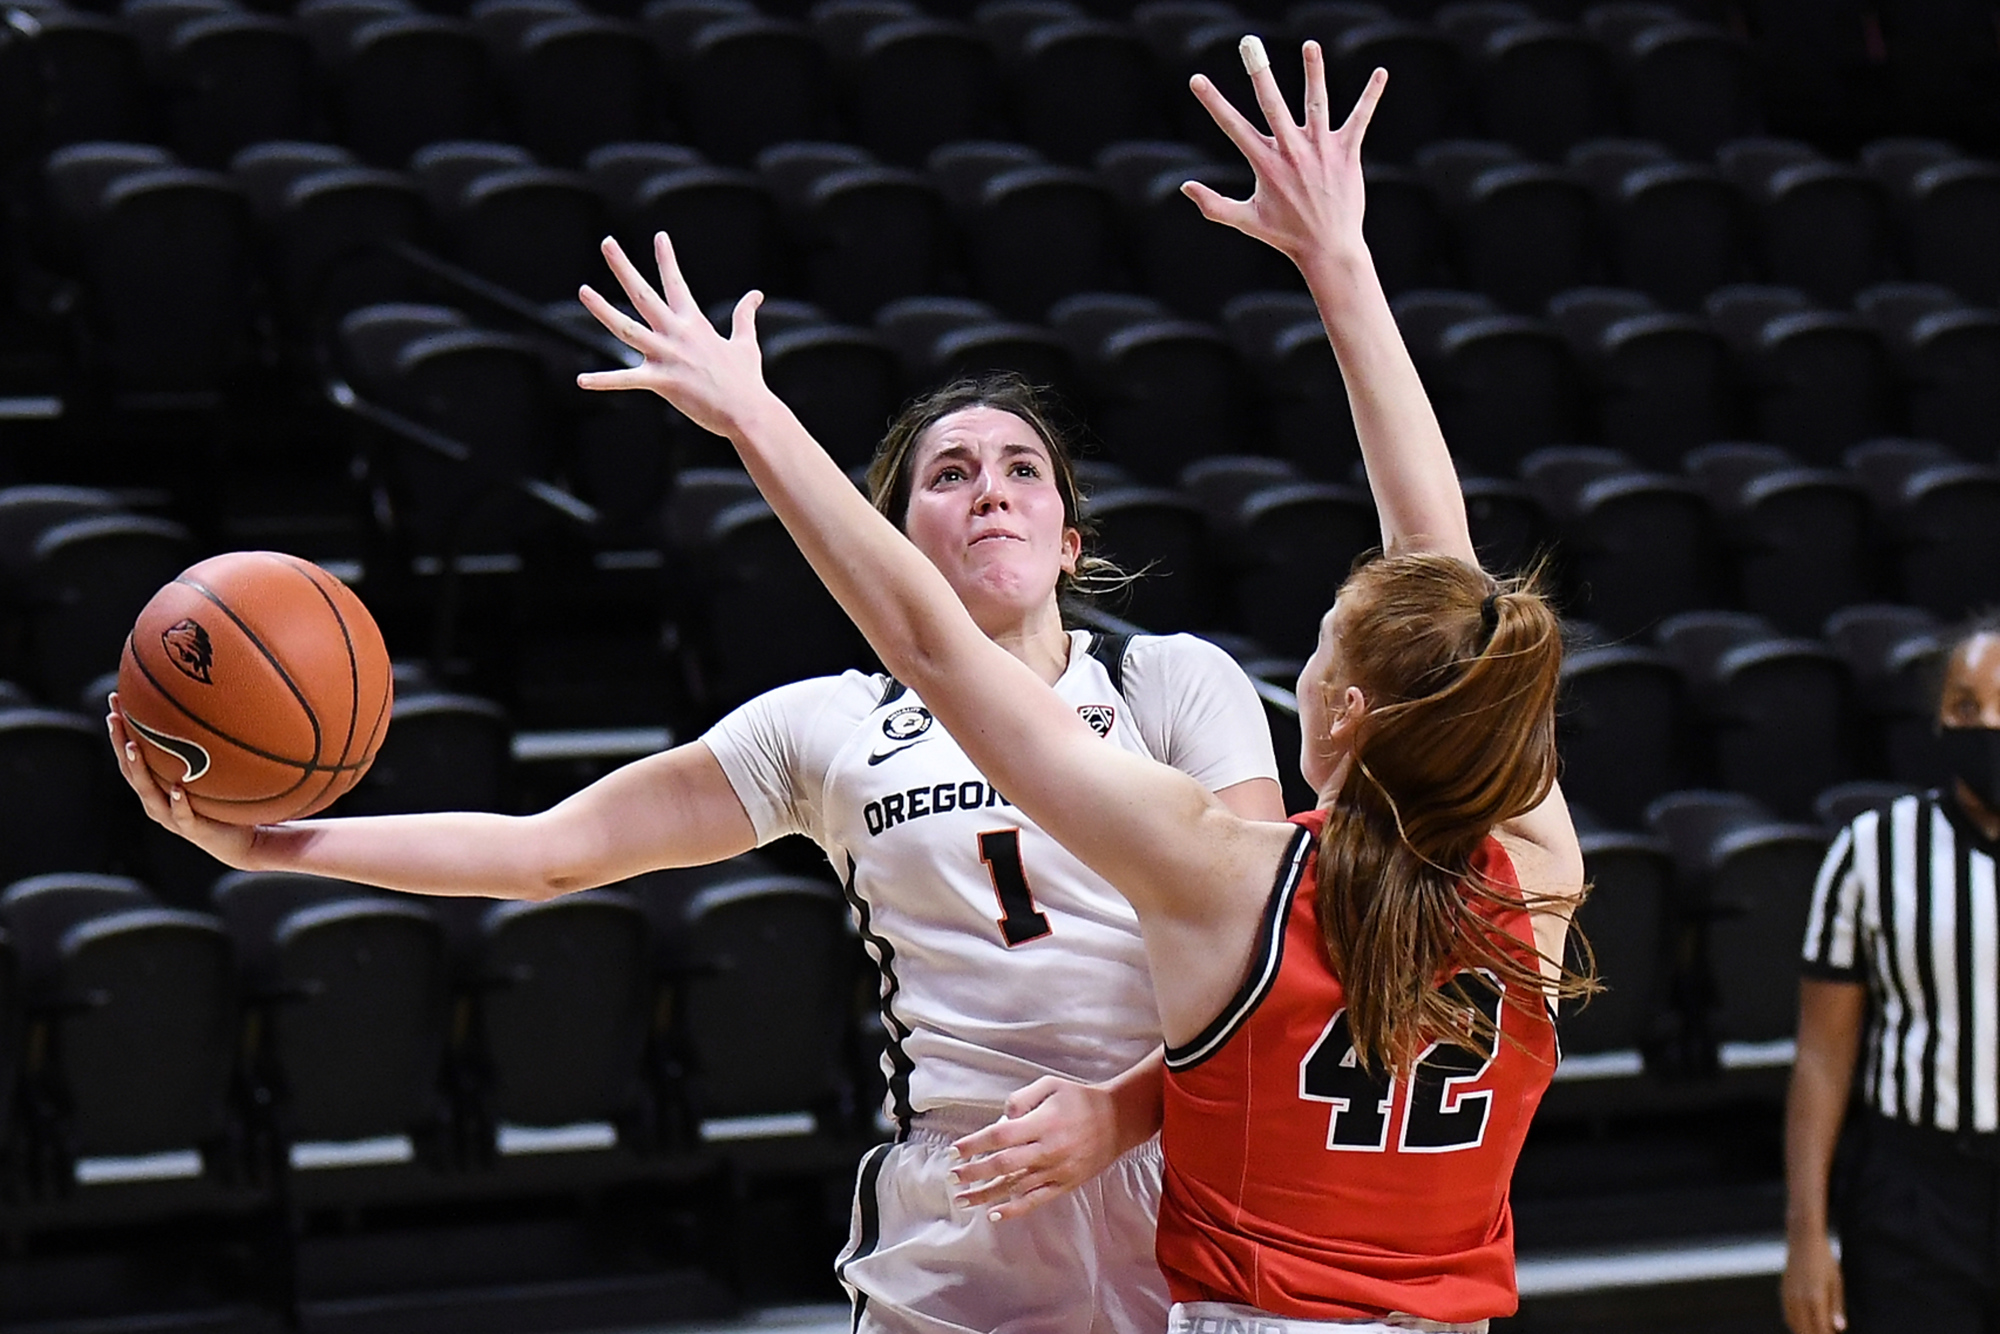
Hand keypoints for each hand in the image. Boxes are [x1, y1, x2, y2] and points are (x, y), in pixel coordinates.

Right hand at [105, 693, 258, 868]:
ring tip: (133, 747)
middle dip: (119, 742)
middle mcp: (156, 801)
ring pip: (149, 793)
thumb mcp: (210, 772)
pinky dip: (179, 802)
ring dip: (139, 769)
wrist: (238, 840)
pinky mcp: (193, 830)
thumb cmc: (221, 802)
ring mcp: (172, 817)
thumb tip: (213, 706)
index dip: (120, 730)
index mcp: (155, 786)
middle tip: (114, 716)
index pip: (131, 755)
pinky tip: (178, 788)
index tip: (115, 700)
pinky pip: (183, 815)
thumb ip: (204, 748)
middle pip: (130, 770)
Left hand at [576, 232, 772, 439]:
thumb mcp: (747, 342)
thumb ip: (745, 316)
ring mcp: (668, 357)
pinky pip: (627, 381)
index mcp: (694, 324)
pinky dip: (604, 381)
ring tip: (584, 290)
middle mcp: (677, 334)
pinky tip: (581, 381)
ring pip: (627, 329)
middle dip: (624, 268)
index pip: (676, 284)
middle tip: (607, 242)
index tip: (659, 236)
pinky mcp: (663, 382)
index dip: (667, 259)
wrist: (749, 412)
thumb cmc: (746, 380)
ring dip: (603, 310)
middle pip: (644, 295)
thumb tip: (756, 294)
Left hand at [947, 1076, 1124, 1220]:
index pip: (1000, 1135)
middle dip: (973, 1172)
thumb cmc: (1080, 1099)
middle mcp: (1048, 1149)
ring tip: (962, 1200)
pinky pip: (1035, 1200)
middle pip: (1003, 1164)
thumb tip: (1000, 1118)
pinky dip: (1014, 1209)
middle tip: (952, 1176)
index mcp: (1043, 1123)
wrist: (1118, 1120)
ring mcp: (1056, 1170)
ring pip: (1015, 1187)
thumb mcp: (1050, 1085)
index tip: (954, 1151)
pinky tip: (993, 1215)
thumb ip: (1021, 1099)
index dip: (974, 1144)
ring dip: (985, 1194)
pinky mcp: (1065, 1184)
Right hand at [1183, 39, 1384, 265]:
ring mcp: (1321, 150)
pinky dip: (1371, 95)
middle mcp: (1292, 151)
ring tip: (1310, 45)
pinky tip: (1380, 73)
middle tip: (1248, 44)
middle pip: (1272, 104)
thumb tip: (1186, 187)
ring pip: (1316, 103)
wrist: (1329, 248)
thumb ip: (1214, 204)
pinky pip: (1360, 118)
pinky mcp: (1347, 153)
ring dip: (1314, 72)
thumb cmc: (1286, 235)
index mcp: (1266, 164)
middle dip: (1259, 73)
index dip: (1213, 102)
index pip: (1233, 127)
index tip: (1197, 80)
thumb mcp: (1245, 220)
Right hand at [1781, 1231, 1846, 1333]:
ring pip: (1794, 1325)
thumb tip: (1840, 1328)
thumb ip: (1837, 1307)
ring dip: (1805, 1332)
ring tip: (1817, 1331)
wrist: (1803, 1240)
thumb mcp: (1836, 1282)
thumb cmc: (1824, 1260)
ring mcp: (1789, 1296)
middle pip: (1806, 1330)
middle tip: (1828, 1333)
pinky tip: (1805, 1325)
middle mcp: (1799, 1299)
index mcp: (1815, 1298)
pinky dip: (1796, 1324)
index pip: (1821, 1329)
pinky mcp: (1784, 1292)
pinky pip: (1788, 1315)